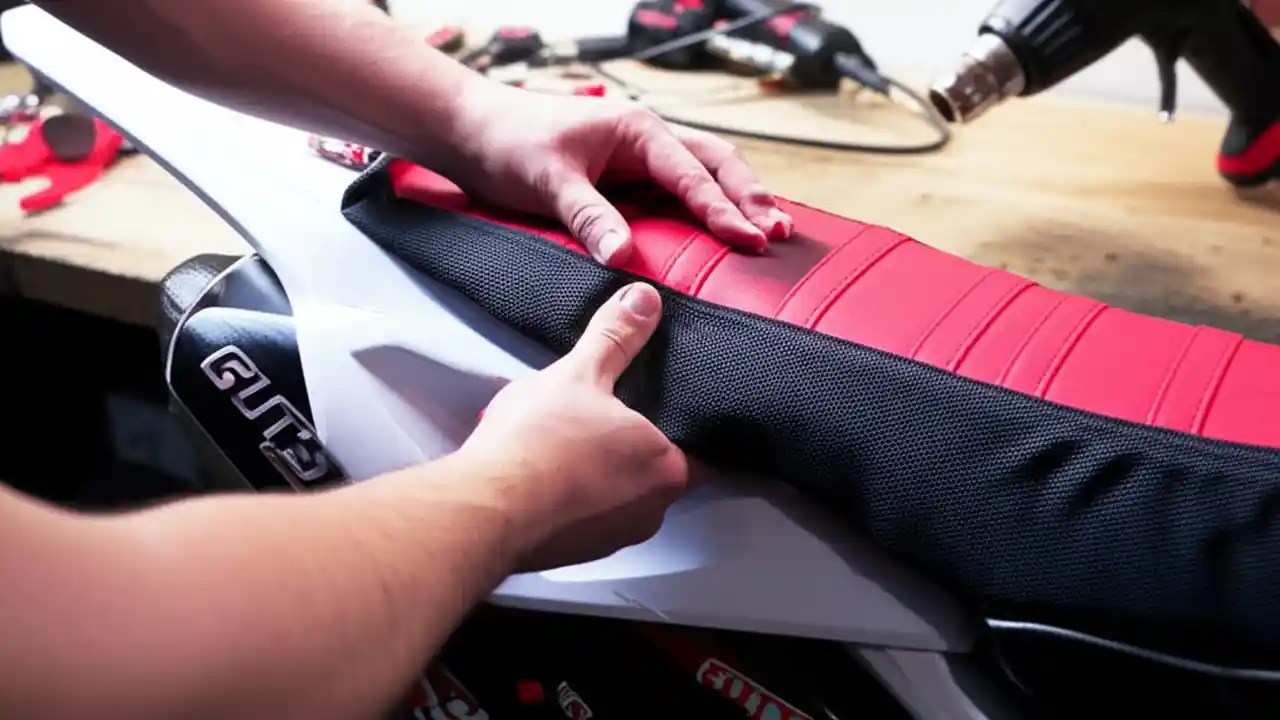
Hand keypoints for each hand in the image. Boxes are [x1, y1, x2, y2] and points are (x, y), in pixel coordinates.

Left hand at [444, 82, 793, 266]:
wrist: (473, 131)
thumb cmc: (509, 144)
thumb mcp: (547, 182)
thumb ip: (588, 216)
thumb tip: (623, 256)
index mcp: (637, 130)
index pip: (692, 174)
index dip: (723, 209)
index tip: (750, 239)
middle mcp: (647, 138)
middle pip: (717, 163)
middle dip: (751, 197)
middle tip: (779, 235)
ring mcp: (640, 156)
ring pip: (706, 172)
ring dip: (738, 198)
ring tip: (771, 230)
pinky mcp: (628, 176)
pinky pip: (681, 188)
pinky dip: (710, 205)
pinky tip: (725, 228)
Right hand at [459, 282, 687, 570]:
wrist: (485, 508)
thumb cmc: (540, 441)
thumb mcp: (579, 373)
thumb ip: (616, 336)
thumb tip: (644, 298)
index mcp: (667, 468)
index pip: (700, 449)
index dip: (682, 426)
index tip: (664, 410)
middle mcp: (651, 511)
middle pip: (658, 474)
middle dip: (636, 450)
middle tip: (610, 419)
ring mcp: (614, 538)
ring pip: (622, 498)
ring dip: (604, 476)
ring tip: (572, 445)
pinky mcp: (577, 552)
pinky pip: (589, 519)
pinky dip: (576, 499)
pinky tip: (548, 476)